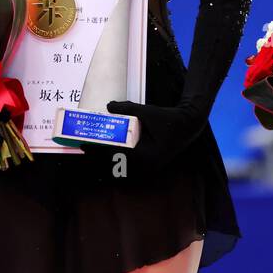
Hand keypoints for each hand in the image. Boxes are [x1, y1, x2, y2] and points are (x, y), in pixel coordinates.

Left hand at [79, 100, 205, 175]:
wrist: (188, 124)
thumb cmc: (169, 119)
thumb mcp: (147, 112)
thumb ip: (128, 109)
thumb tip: (108, 105)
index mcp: (146, 156)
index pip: (116, 155)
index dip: (99, 150)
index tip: (85, 145)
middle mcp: (147, 165)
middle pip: (116, 164)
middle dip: (99, 157)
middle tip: (84, 148)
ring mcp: (148, 166)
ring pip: (122, 167)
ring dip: (106, 160)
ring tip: (92, 152)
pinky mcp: (149, 163)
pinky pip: (129, 164)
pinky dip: (117, 159)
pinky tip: (107, 153)